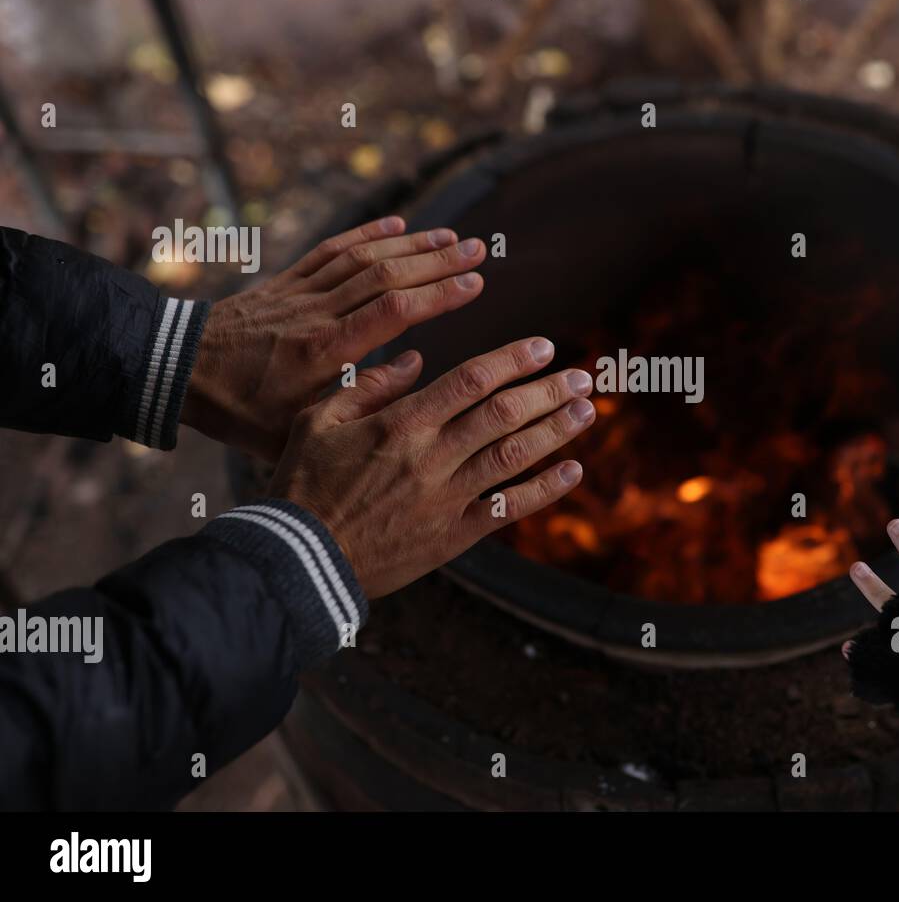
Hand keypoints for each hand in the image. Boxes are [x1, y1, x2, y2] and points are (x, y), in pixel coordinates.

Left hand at [182, 216, 487, 460]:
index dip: (437, 295)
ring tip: (453, 236)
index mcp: (322, 352)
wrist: (175, 371)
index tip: (475, 284)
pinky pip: (332, 249)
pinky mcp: (286, 280)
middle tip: (481, 249)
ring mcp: (300, 291)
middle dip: (437, 261)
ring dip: (412, 243)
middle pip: (386, 276)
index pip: (392, 313)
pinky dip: (367, 233)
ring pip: (363, 257)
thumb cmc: (237, 411)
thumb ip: (356, 403)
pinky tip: (398, 223)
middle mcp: (315, 313)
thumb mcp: (294, 428)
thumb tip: (414, 368)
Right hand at [268, 336, 595, 599]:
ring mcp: (446, 498)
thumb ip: (368, 386)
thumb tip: (415, 360)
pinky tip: (573, 470)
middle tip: (583, 376)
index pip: (470, 380)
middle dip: (549, 392)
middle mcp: (431, 457)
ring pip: (514, 456)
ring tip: (587, 411)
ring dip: (556, 432)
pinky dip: (544, 490)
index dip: (512, 361)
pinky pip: (508, 509)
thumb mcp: (316, 421)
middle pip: (504, 415)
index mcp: (400, 424)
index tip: (544, 347)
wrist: (300, 561)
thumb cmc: (303, 485)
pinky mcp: (453, 536)